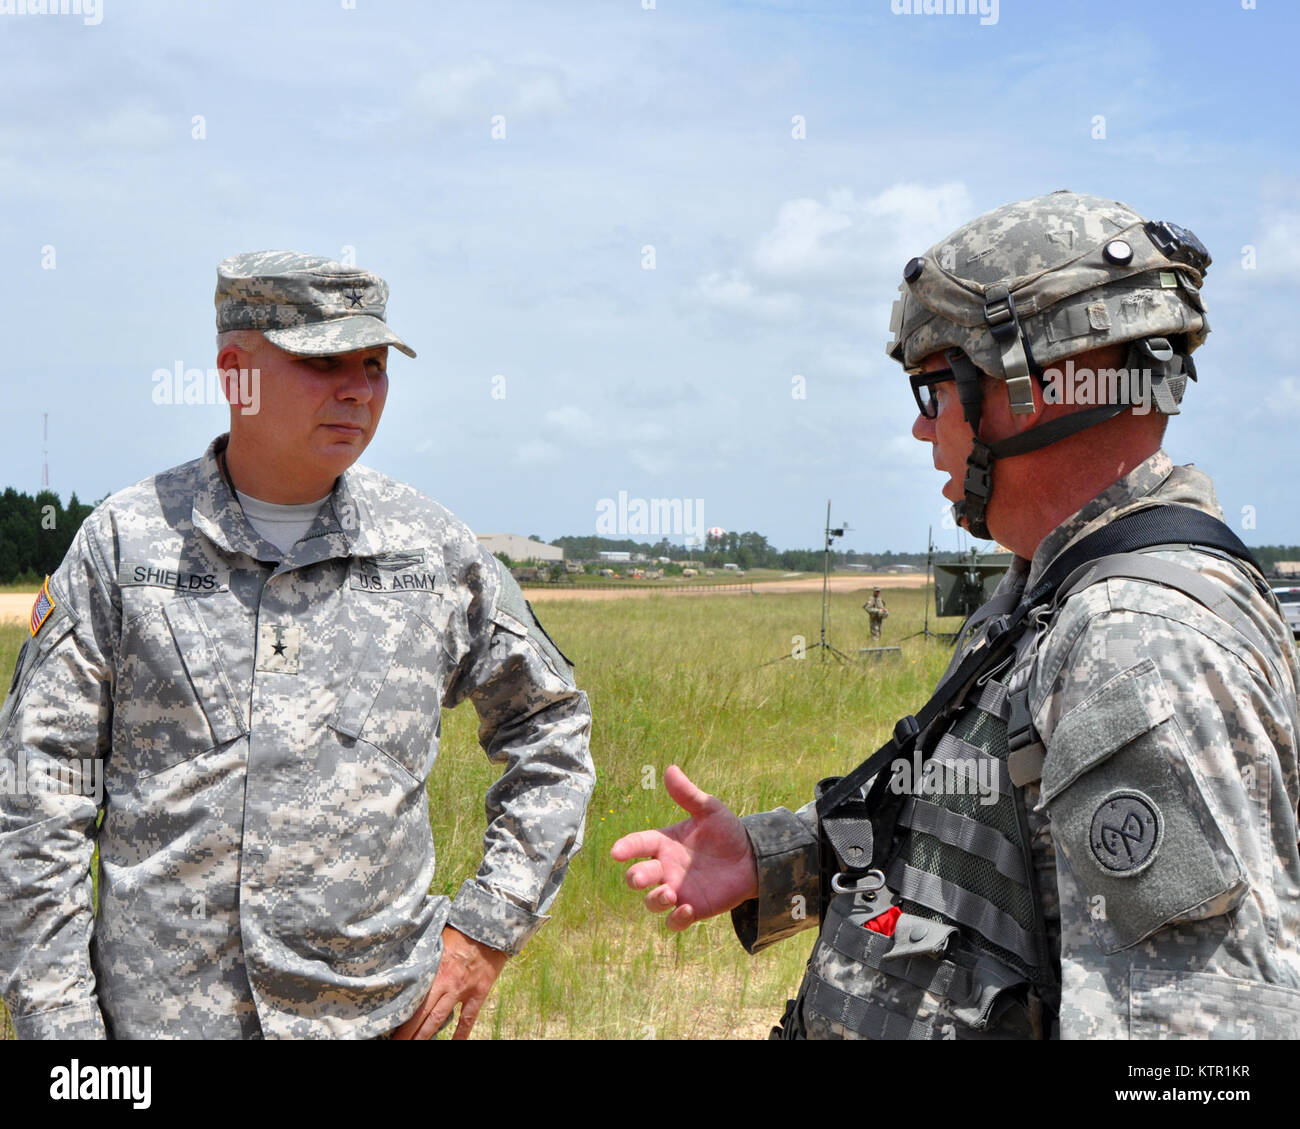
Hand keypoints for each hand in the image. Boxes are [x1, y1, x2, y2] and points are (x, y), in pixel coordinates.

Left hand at [390, 926, 508, 1039]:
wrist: (491, 929)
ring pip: (439, 1019)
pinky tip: (455, 1045)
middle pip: (422, 1014)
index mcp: (433, 969)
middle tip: (397, 1044)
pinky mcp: (478, 992)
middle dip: (408, 1033)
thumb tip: (405, 951)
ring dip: (425, 1036)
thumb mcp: (438, 938)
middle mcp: (445, 983)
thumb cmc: (462, 929)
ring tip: (413, 1047)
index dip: (400, 1015)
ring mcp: (462, 990)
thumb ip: (425, 951)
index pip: (412, 998)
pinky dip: (461, 1034)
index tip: (387, 1026)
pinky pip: (468, 1018)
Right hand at [610, 765, 758, 930]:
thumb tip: (670, 769)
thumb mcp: (709, 810)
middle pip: (638, 876)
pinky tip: (687, 909)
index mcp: (664, 842)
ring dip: (654, 899)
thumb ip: (688, 794)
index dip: (626, 847)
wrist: (752, 858)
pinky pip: (674, 922)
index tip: (616, 851)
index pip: (638, 844)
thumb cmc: (726, 832)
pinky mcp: (692, 909)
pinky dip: (676, 920)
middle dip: (636, 877)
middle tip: (641, 877)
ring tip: (669, 893)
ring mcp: (676, 890)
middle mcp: (665, 868)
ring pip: (652, 901)